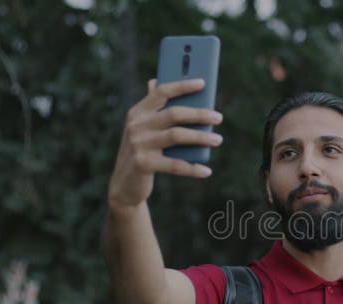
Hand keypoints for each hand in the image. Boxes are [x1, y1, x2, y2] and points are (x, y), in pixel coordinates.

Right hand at [107, 78, 223, 211]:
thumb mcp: (145, 129)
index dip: (182, 86)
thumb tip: (156, 81)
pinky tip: (206, 170)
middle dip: (199, 114)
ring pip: (177, 136)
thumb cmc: (142, 151)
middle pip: (174, 114)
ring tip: (218, 139)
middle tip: (218, 117)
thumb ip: (153, 109)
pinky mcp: (142, 164)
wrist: (124, 184)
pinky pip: (174, 165)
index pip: (161, 92)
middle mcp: (136, 125)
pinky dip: (192, 168)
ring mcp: (138, 144)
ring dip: (201, 137)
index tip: (203, 83)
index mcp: (138, 112)